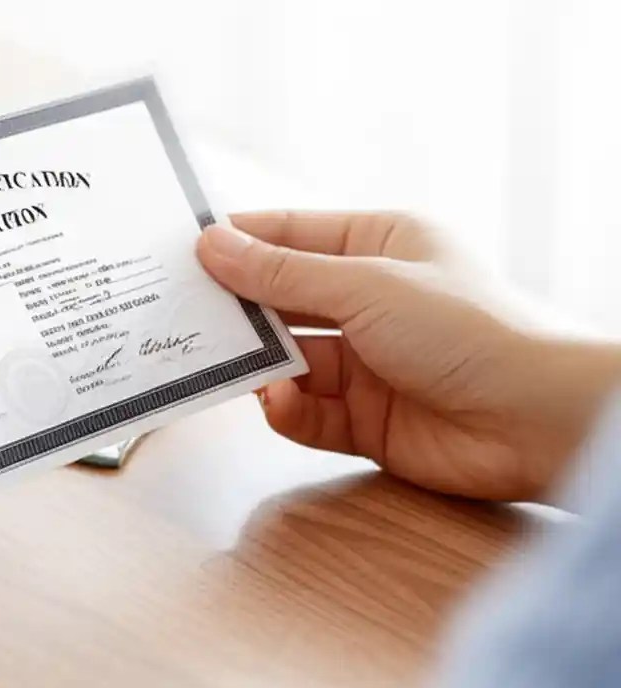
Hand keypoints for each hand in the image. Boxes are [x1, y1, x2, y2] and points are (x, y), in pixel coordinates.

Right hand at [198, 212, 620, 501]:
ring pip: (286, 359)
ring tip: (221, 364)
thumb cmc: (468, 331)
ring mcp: (366, 362)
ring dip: (257, 365)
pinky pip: (305, 411)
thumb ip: (281, 275)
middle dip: (236, 309)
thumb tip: (211, 246)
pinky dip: (286, 410)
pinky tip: (278, 403)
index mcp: (379, 245)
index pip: (290, 235)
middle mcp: (369, 300)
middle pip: (280, 300)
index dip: (236, 241)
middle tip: (180, 314)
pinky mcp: (364, 418)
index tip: (178, 251)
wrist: (539, 422)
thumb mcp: (365, 285)